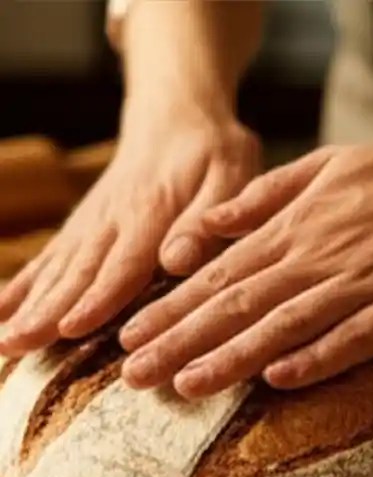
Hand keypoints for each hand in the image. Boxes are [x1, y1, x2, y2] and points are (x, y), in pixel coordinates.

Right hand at [0, 105, 259, 354]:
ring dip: (29, 306)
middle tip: (16, 346)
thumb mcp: (231, 175)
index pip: (124, 263)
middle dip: (47, 312)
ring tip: (3, 342)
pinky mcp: (83, 225)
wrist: (177, 115)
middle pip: (78, 272)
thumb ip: (207, 220)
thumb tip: (177, 260)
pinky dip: (24, 284)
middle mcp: (113, 220)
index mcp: (153, 212)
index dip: (98, 297)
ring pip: (57, 268)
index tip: (72, 327)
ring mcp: (92, 222)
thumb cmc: (214, 151)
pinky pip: (50, 257)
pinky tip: (1, 311)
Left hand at [118, 141, 372, 398]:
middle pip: (240, 302)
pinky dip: (317, 358)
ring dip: (232, 356)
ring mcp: (367, 282)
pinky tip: (280, 381)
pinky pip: (356, 338)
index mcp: (303, 223)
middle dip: (182, 339)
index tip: (129, 336)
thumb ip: (268, 195)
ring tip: (184, 385)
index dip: (174, 305)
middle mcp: (325, 254)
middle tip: (132, 376)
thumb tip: (208, 223)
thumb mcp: (334, 164)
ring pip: (287, 324)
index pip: (223, 271)